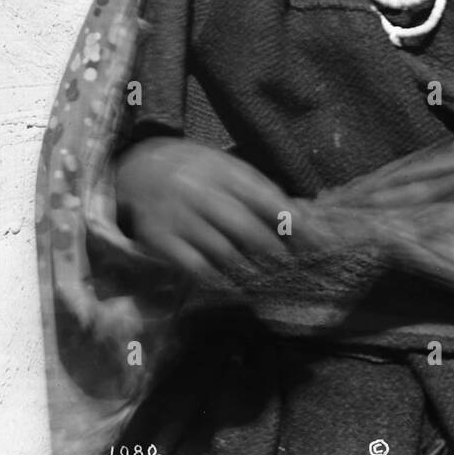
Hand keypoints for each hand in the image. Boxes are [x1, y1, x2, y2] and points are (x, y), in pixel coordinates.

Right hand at [114, 136, 306, 282]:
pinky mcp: (160, 239)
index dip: (293, 223)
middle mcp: (201, 192)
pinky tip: (236, 287)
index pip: (266, 197)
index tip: (316, 243)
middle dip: (275, 252)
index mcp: (223, 170)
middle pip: (246, 228)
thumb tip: (299, 216)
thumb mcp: (225, 167)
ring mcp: (179, 217)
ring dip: (251, 270)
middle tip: (295, 269)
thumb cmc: (193, 170)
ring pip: (224, 251)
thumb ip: (258, 189)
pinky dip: (219, 280)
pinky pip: (195, 267)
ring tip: (270, 281)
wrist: (136, 169)